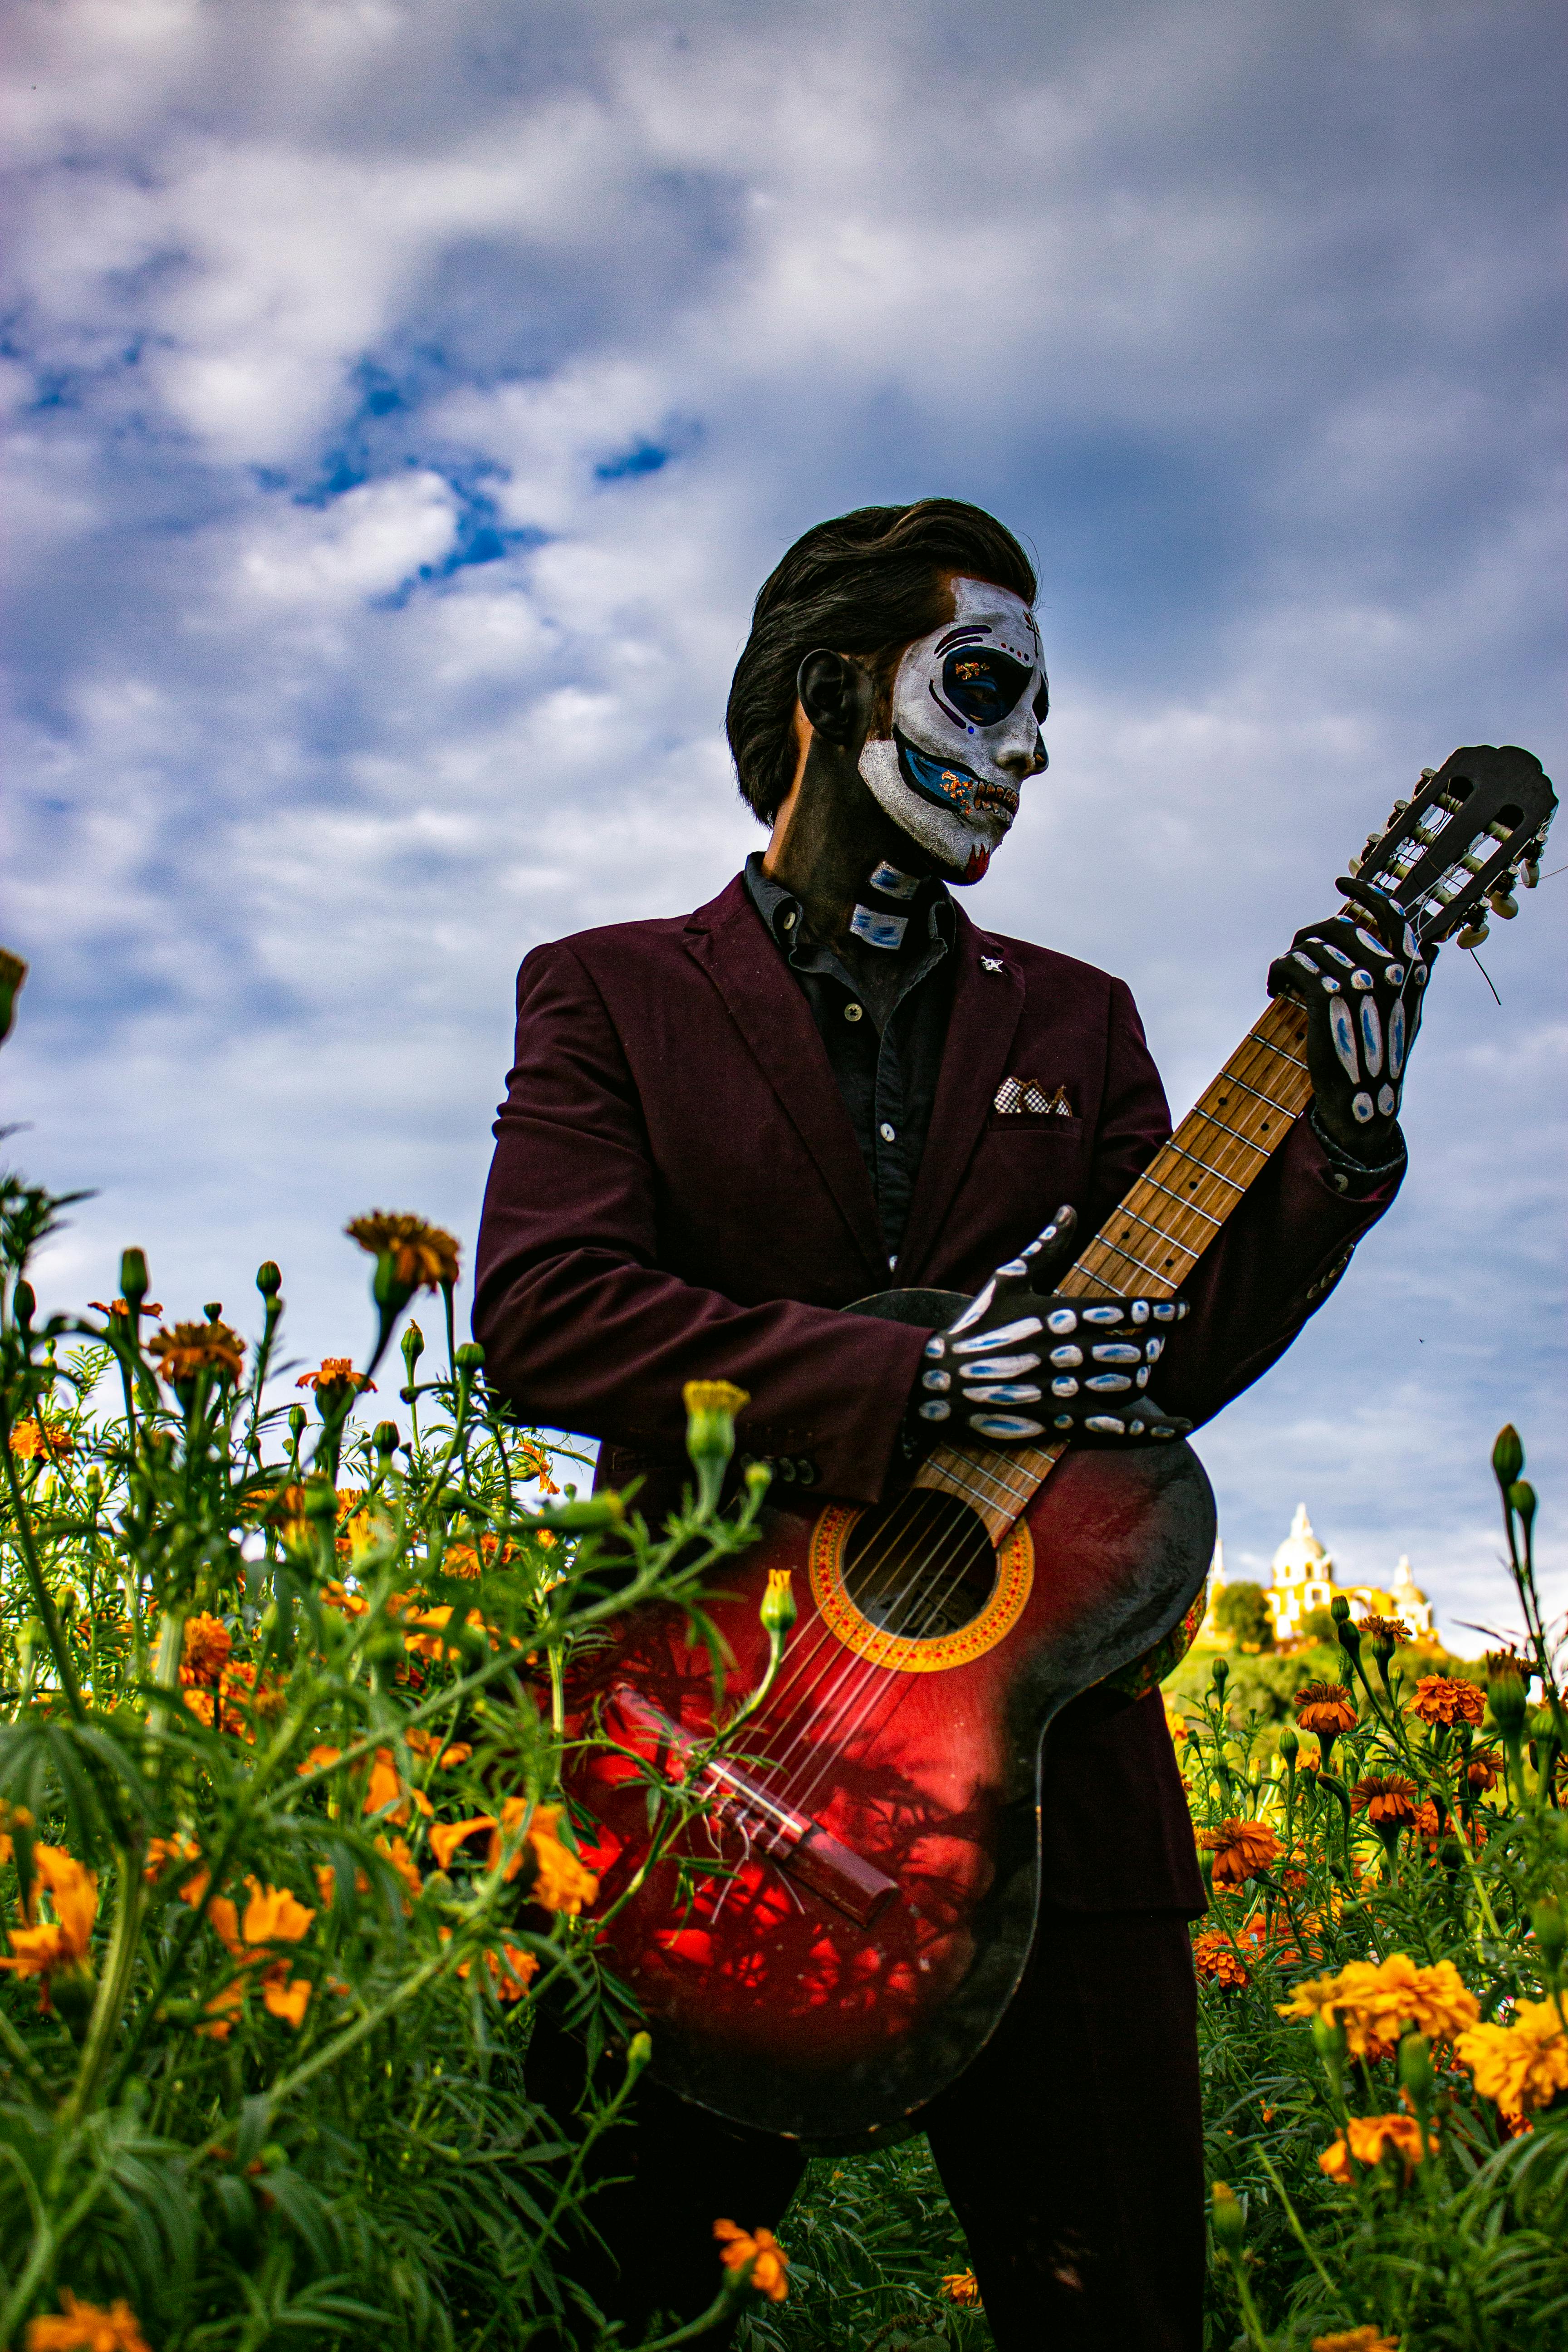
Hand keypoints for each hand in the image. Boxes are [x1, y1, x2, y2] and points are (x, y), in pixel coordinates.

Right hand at [907, 1206, 1190, 1449]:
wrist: (941, 1380)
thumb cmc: (977, 1324)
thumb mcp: (1008, 1277)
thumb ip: (1046, 1245)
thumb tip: (1070, 1209)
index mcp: (1057, 1315)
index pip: (1121, 1311)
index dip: (1158, 1311)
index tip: (1183, 1309)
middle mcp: (1063, 1352)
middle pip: (1128, 1349)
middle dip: (1153, 1346)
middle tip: (1161, 1342)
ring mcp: (1061, 1389)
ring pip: (1122, 1384)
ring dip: (1144, 1375)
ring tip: (1150, 1367)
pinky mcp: (1056, 1420)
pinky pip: (1110, 1425)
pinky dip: (1147, 1427)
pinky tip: (1176, 1425)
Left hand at [1267, 877, 1432, 1161]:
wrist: (1361, 1102)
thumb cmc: (1381, 1059)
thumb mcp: (1410, 1016)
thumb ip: (1416, 978)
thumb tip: (1431, 945)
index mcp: (1411, 972)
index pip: (1393, 915)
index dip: (1366, 893)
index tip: (1341, 882)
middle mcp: (1389, 972)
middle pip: (1340, 926)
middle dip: (1312, 935)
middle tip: (1298, 954)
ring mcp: (1358, 982)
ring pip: (1312, 944)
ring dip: (1292, 959)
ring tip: (1285, 982)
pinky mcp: (1327, 995)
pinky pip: (1293, 962)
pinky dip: (1278, 971)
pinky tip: (1275, 989)